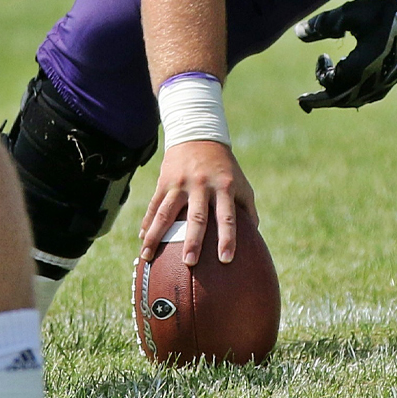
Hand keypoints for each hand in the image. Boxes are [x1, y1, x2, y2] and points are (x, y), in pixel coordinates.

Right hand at [138, 140, 254, 266]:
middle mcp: (202, 185)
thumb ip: (247, 208)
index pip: (227, 216)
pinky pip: (154, 205)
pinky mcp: (164, 181)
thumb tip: (254, 239)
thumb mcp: (240, 182)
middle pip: (196, 217)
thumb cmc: (224, 167)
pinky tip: (142, 240)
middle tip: (189, 262)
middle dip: (192, 240)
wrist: (198, 135)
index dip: (227, 238)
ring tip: (147, 257)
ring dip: (156, 236)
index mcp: (224, 187)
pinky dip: (147, 223)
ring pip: (166, 213)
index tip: (226, 259)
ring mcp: (180, 183)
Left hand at [294, 0, 396, 109]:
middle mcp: (371, 82)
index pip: (330, 83)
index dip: (321, 72)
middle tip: (303, 102)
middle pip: (338, 100)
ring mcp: (382, 85)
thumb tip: (297, 32)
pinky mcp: (389, 83)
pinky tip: (346, 87)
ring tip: (323, 91)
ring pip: (352, 101)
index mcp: (360, 68)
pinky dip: (350, 96)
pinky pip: (365, 97)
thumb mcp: (350, 14)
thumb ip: (323, 24)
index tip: (322, 55)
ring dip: (335, 97)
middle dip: (319, 100)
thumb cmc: (383, 12)